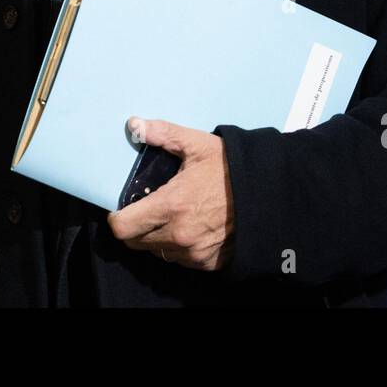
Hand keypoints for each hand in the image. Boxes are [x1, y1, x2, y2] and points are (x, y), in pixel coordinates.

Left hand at [106, 117, 235, 270]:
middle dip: (135, 227)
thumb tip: (133, 125)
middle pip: (136, 242)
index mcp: (170, 205)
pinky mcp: (208, 262)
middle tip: (146, 209)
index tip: (122, 208)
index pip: (122, 227)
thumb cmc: (231, 168)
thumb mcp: (197, 144)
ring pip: (158, 252)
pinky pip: (181, 260)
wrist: (269, 193)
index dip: (117, 218)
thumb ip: (162, 134)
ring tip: (172, 216)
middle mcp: (179, 235)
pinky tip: (191, 227)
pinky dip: (180, 247)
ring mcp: (194, 252)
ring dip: (157, 238)